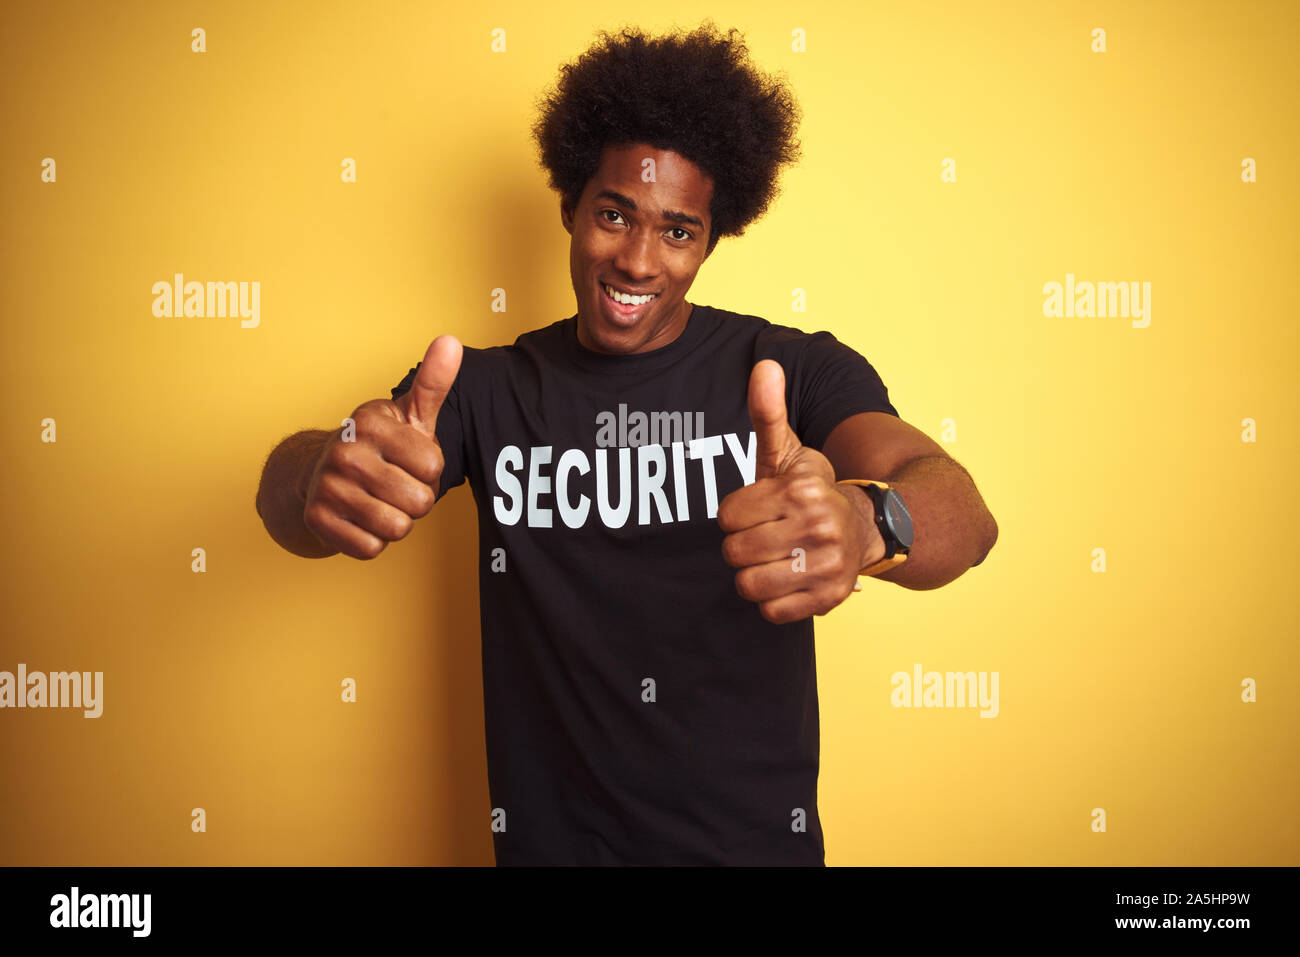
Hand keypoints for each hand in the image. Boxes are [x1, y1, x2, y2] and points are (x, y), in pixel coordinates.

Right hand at [302, 335, 462, 559]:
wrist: (323, 472)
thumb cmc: (380, 445)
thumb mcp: (410, 414)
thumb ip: (433, 382)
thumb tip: (451, 342)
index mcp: (370, 422)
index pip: (435, 466)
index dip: (430, 469)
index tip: (409, 460)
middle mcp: (344, 451)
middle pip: (420, 502)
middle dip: (417, 500)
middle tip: (396, 484)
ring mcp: (326, 486)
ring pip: (397, 528)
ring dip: (397, 521)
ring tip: (380, 500)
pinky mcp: (316, 519)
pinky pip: (372, 548)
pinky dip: (373, 540)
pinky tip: (361, 518)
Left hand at [717, 359, 884, 622]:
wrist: (866, 528)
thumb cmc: (810, 491)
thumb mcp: (788, 451)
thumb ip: (768, 412)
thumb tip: (763, 364)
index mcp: (801, 490)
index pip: (728, 515)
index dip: (737, 513)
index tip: (758, 509)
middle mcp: (818, 526)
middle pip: (735, 552)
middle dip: (743, 545)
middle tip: (765, 536)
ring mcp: (826, 565)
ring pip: (748, 585)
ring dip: (754, 575)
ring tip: (774, 558)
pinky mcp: (829, 598)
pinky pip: (771, 612)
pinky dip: (773, 601)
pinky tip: (788, 580)